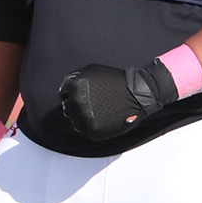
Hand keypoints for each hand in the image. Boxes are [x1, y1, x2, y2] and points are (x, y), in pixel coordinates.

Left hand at [58, 59, 177, 142]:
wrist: (137, 94)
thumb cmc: (115, 80)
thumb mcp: (92, 71)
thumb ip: (74, 79)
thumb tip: (64, 90)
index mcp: (74, 86)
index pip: (63, 94)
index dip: (72, 94)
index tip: (83, 95)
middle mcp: (77, 102)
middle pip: (68, 108)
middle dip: (77, 105)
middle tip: (92, 104)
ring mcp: (85, 118)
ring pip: (75, 121)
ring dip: (83, 117)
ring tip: (99, 110)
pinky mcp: (94, 131)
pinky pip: (86, 131)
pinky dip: (93, 126)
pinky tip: (103, 118)